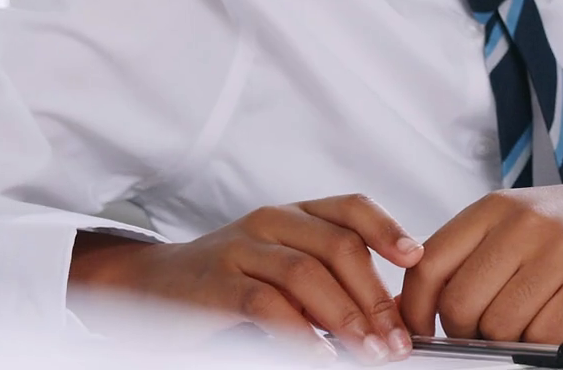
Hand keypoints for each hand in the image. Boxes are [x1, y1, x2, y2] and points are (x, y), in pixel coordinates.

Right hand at [68, 194, 425, 363]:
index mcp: (293, 214)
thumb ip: (329, 284)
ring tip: (368, 352)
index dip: (387, 228)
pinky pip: (266, 305)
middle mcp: (269, 221)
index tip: (416, 259)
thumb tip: (389, 318)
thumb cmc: (227, 285)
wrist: (146, 287)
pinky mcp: (213, 284)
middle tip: (395, 340)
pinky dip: (299, 333)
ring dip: (345, 317)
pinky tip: (320, 357)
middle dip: (374, 296)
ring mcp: (238, 248)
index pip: (350, 207)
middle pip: (338, 245)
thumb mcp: (284, 272)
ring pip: (306, 273)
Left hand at [398, 160, 562, 344]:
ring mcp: (560, 250)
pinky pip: (545, 336)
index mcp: (495, 208)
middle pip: (461, 304)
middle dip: (465, 333)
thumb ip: (475, 253)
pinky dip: (542, 344)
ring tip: (528, 323)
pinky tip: (554, 324)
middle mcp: (524, 224)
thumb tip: (428, 309)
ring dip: (508, 341)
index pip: (428, 265)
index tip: (422, 331)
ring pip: (501, 327)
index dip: (416, 310)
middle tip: (483, 334)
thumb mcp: (518, 218)